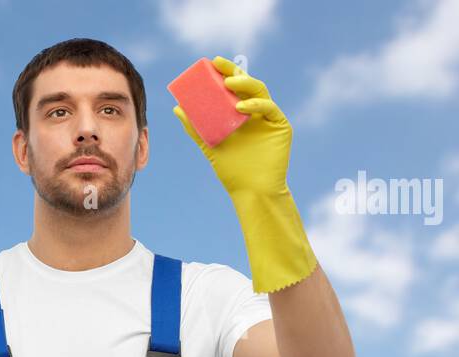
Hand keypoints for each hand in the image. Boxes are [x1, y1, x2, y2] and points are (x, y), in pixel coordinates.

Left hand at [172, 56, 292, 198]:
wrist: (250, 191)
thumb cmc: (231, 169)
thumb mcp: (209, 144)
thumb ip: (195, 127)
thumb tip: (177, 107)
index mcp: (240, 113)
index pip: (234, 87)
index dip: (224, 72)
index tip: (211, 63)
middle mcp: (256, 112)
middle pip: (247, 84)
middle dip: (234, 71)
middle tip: (219, 64)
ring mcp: (269, 118)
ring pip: (260, 91)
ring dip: (244, 84)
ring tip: (227, 83)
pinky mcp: (281, 126)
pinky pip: (269, 108)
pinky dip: (256, 104)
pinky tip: (241, 107)